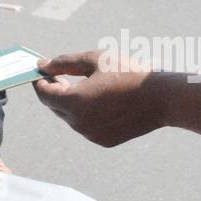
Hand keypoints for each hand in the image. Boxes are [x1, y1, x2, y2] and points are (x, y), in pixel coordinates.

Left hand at [34, 50, 163, 146]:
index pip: (44, 94)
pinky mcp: (103, 140)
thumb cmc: (128, 73)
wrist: (160, 98)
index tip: (43, 71)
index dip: (40, 81)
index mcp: (74, 101)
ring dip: (71, 103)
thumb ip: (65, 62)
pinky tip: (101, 101)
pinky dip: (87, 114)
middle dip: (55, 91)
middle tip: (60, 75)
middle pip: (55, 107)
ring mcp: (91, 134)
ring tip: (84, 86)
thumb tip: (43, 66)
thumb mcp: (95, 60)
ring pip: (71, 118)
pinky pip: (87, 127)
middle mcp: (78, 123)